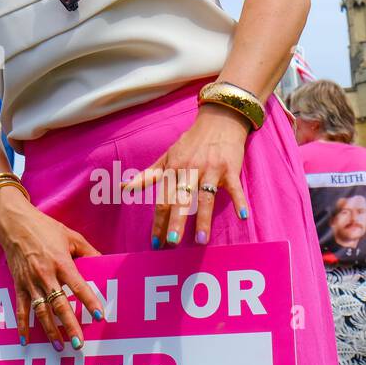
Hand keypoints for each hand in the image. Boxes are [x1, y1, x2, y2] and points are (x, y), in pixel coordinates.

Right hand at [0, 186, 105, 351]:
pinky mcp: (18, 284)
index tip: (99, 316)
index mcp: (60, 262)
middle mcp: (45, 274)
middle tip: (79, 343)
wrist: (13, 223)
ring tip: (60, 347)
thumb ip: (88, 251)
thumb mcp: (71, 236)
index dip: (89, 301)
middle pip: (59, 304)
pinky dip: (23, 325)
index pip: (78, 285)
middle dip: (69, 325)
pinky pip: (21, 308)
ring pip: (41, 311)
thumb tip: (104, 265)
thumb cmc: (44, 227)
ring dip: (50, 330)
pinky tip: (26, 340)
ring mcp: (30, 281)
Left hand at [123, 103, 249, 246]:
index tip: (155, 243)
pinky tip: (243, 217)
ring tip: (201, 240)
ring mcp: (211, 170)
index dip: (158, 221)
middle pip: (181, 200)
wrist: (218, 121)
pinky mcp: (230, 170)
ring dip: (203, 219)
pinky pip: (235, 188)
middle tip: (172, 243)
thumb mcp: (166, 157)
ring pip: (205, 197)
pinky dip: (240, 201)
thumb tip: (123, 187)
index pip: (163, 200)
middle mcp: (190, 170)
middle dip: (175, 221)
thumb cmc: (190, 143)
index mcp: (173, 169)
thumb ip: (147, 175)